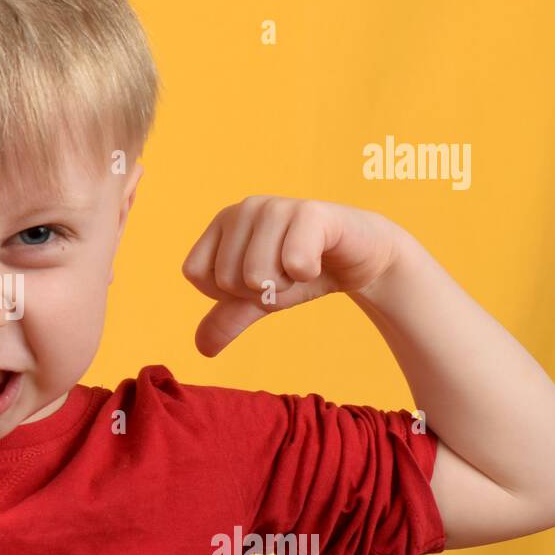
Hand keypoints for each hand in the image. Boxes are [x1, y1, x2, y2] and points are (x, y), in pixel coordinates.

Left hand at [182, 196, 403, 356]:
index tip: (255, 281)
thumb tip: (201, 348)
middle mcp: (244, 208)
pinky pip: (292, 262)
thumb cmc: (301, 273)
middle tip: (286, 273)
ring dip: (284, 285)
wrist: (359, 258)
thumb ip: (228, 319)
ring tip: (301, 266)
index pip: (195, 274)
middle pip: (227, 279)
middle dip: (260, 292)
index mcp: (223, 223)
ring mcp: (276, 206)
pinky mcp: (311, 212)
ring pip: (254, 275)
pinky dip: (306, 274)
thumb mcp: (259, 300)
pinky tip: (318, 260)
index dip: (227, 293)